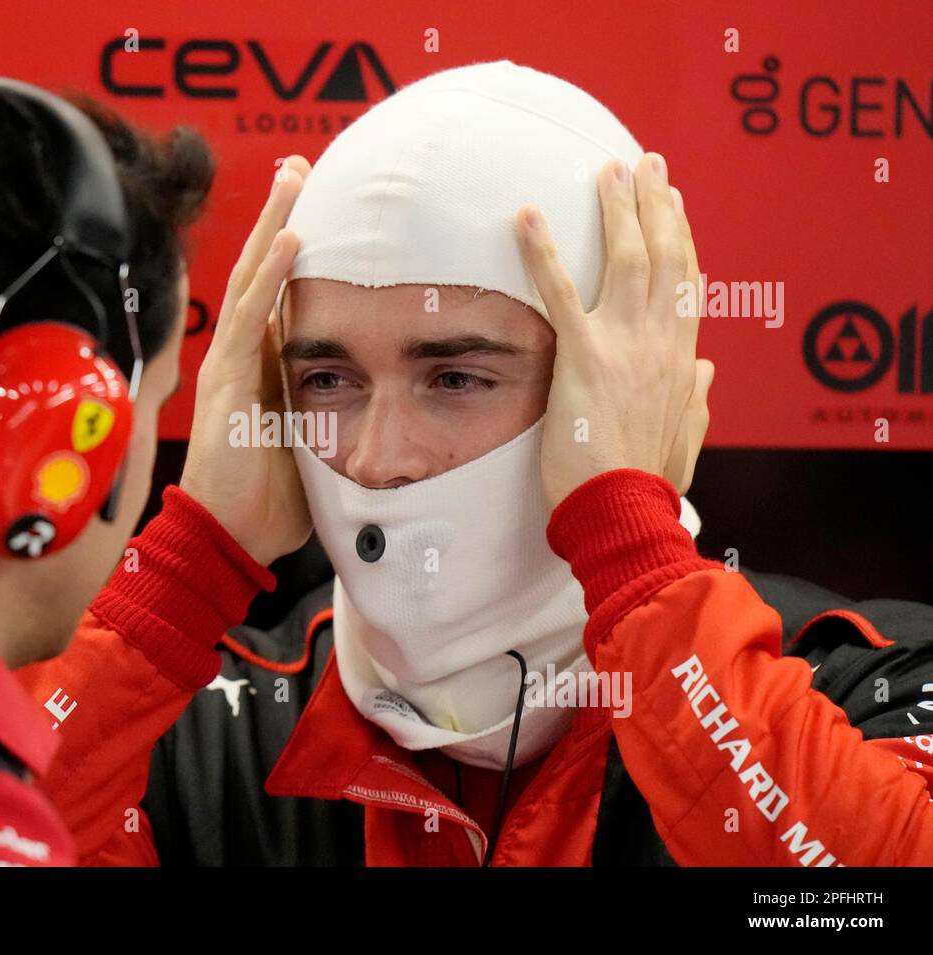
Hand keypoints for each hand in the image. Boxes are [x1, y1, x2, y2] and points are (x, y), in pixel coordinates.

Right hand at [180, 155, 313, 565]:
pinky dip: (270, 275)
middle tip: (299, 166)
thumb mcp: (311, 442)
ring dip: (273, 223)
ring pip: (251, 278)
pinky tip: (289, 236)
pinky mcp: (227, 379)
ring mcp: (230, 363)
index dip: (293, 247)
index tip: (316, 207)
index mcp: (262, 367)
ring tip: (293, 176)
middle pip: (260, 270)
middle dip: (279, 214)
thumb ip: (331, 412)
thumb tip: (381, 408)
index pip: (277, 293)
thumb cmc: (271, 500)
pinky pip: (250, 316)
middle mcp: (242, 355)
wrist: (231, 538)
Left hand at [517, 153, 714, 510]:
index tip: (676, 203)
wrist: (623, 510)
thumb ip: (697, 399)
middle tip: (645, 165)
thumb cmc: (648, 481)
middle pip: (664, 257)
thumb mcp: (686, 438)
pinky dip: (543, 251)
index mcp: (682, 360)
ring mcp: (624, 345)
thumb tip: (707, 368)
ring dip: (618, 210)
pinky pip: (560, 292)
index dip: (682, 238)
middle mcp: (661, 342)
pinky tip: (526, 217)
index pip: (686, 284)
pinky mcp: (583, 356)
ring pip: (627, 259)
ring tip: (608, 171)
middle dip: (656, 204)